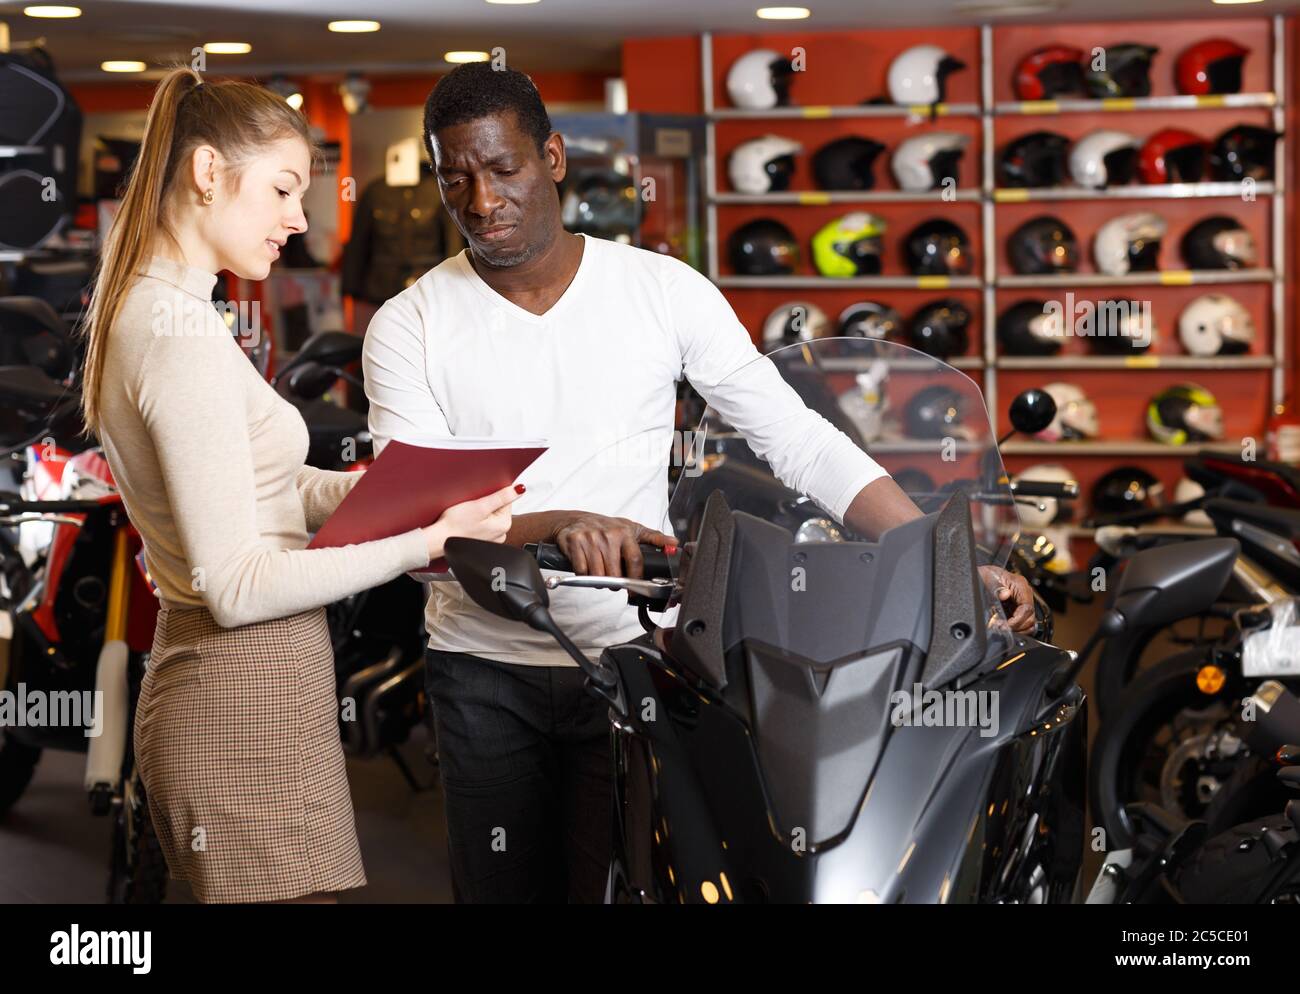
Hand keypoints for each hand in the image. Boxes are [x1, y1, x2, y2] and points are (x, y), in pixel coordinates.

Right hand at [424, 484, 521, 559]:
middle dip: (487, 502)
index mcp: (504, 524)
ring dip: (480, 511)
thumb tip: (519, 489)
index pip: (507, 500)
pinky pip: (482, 524)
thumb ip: (501, 497)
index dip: (493, 493)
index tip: (482, 495)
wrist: (438, 540)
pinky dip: (476, 519)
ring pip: (489, 515)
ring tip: (468, 513)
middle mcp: (501, 534)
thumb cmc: (455, 525)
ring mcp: (491, 538)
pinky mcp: (481, 540)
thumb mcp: (480, 506)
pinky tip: (467, 520)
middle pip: (498, 508)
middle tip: (472, 504)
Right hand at [552, 511, 674, 578]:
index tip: (634, 591)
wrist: (575, 520)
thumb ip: (654, 538)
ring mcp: (590, 538)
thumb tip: (674, 543)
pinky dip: (584, 575)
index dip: (636, 579)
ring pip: (597, 575)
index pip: (635, 560)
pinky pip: (581, 571)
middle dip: (615, 583)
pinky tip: (587, 567)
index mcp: (625, 532)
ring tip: (600, 574)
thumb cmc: (606, 527)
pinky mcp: (574, 542)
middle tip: (614, 582)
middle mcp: (608, 535)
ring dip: (599, 581)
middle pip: (614, 573)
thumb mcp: (631, 529)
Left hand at [978, 564, 1035, 634]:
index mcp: (1020, 585)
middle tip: (1000, 628)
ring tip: (1000, 628)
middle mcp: (1024, 595)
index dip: (1018, 620)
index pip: (1028, 608)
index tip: (1006, 625)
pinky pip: (1021, 624)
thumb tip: (1005, 594)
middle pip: (1030, 618)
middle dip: (1016, 627)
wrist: (983, 574)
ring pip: (1027, 624)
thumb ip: (997, 587)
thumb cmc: (986, 574)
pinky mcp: (1016, 610)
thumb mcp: (987, 577)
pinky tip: (1001, 626)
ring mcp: (1021, 604)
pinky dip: (1013, 629)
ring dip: (1015, 629)